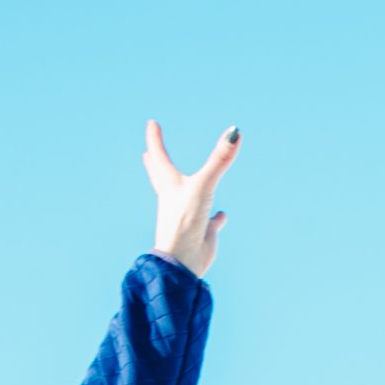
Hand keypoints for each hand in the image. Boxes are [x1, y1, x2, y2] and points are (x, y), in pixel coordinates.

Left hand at [145, 122, 240, 276]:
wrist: (183, 261)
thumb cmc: (185, 222)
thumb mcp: (203, 186)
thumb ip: (219, 161)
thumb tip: (235, 133)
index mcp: (170, 186)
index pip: (160, 156)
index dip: (155, 139)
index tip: (151, 123)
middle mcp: (176, 199)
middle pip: (162, 176)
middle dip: (156, 163)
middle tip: (149, 152)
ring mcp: (188, 215)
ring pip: (186, 198)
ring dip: (187, 189)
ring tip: (187, 182)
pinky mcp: (202, 231)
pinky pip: (210, 222)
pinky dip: (216, 218)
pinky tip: (221, 216)